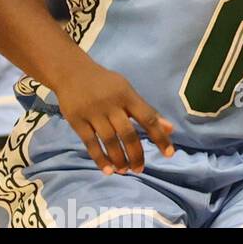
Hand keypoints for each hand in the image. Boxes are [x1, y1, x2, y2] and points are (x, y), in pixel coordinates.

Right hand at [52, 59, 174, 174]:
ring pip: (109, 141)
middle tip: (140, 169)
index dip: (160, 136)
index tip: (169, 153)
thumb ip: (147, 110)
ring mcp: (94, 113)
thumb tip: (169, 128)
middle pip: (128, 133)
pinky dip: (100, 158)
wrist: (73, 73)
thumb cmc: (106, 84)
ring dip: (119, 159)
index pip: (148, 118)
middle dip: (136, 154)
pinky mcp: (77, 121)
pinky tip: (108, 170)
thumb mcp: (128, 91)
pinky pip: (90, 144)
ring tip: (125, 170)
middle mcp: (112, 105)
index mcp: (128, 96)